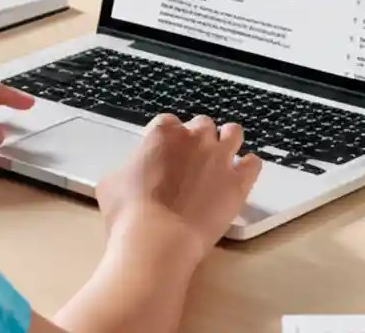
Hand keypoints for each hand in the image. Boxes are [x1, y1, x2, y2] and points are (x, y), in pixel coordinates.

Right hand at [96, 114, 261, 266]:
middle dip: (197, 139)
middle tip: (189, 162)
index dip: (166, 140)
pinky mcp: (239, 183)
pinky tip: (240, 176)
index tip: (163, 156)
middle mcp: (195, 138)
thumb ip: (128, 169)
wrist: (157, 240)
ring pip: (233, 133)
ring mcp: (220, 158)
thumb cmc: (127, 212)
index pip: (167, 123)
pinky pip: (254, 163)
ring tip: (220, 160)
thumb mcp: (110, 182)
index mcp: (162, 132)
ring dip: (226, 142)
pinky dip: (248, 166)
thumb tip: (133, 174)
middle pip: (202, 125)